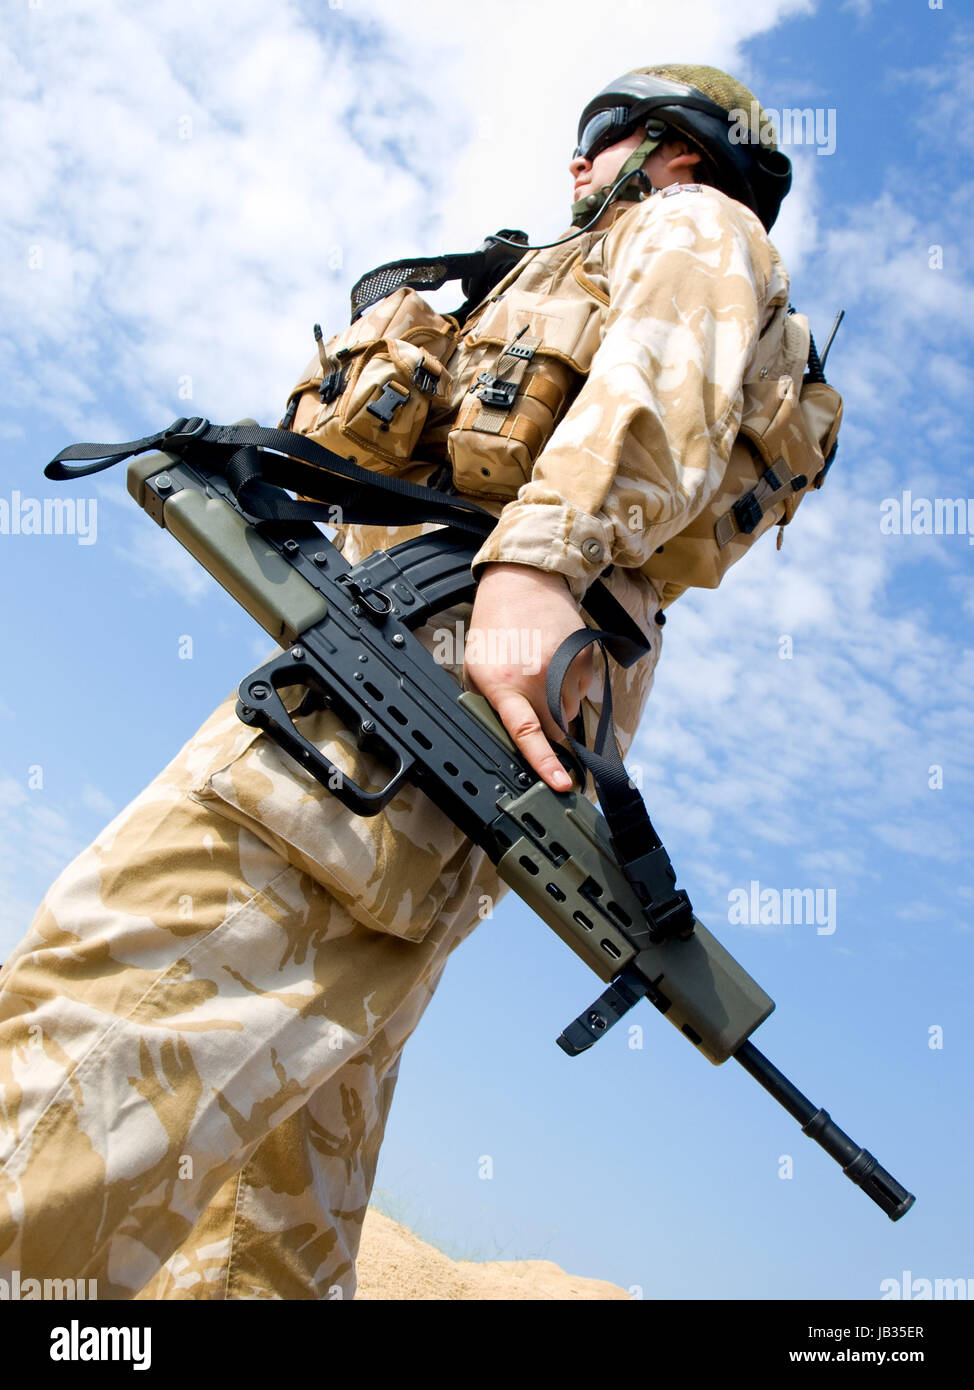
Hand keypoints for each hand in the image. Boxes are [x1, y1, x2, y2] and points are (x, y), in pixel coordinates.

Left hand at [463, 563, 593, 790]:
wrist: (523, 584)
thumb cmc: (494, 630)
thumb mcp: (476, 669)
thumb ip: (487, 705)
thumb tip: (502, 740)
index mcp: (505, 684)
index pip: (527, 732)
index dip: (544, 762)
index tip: (560, 784)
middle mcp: (539, 677)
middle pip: (555, 730)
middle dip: (546, 726)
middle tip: (530, 700)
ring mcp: (566, 667)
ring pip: (572, 713)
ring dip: (560, 705)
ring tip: (540, 674)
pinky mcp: (585, 658)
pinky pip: (584, 691)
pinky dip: (572, 686)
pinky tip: (555, 664)